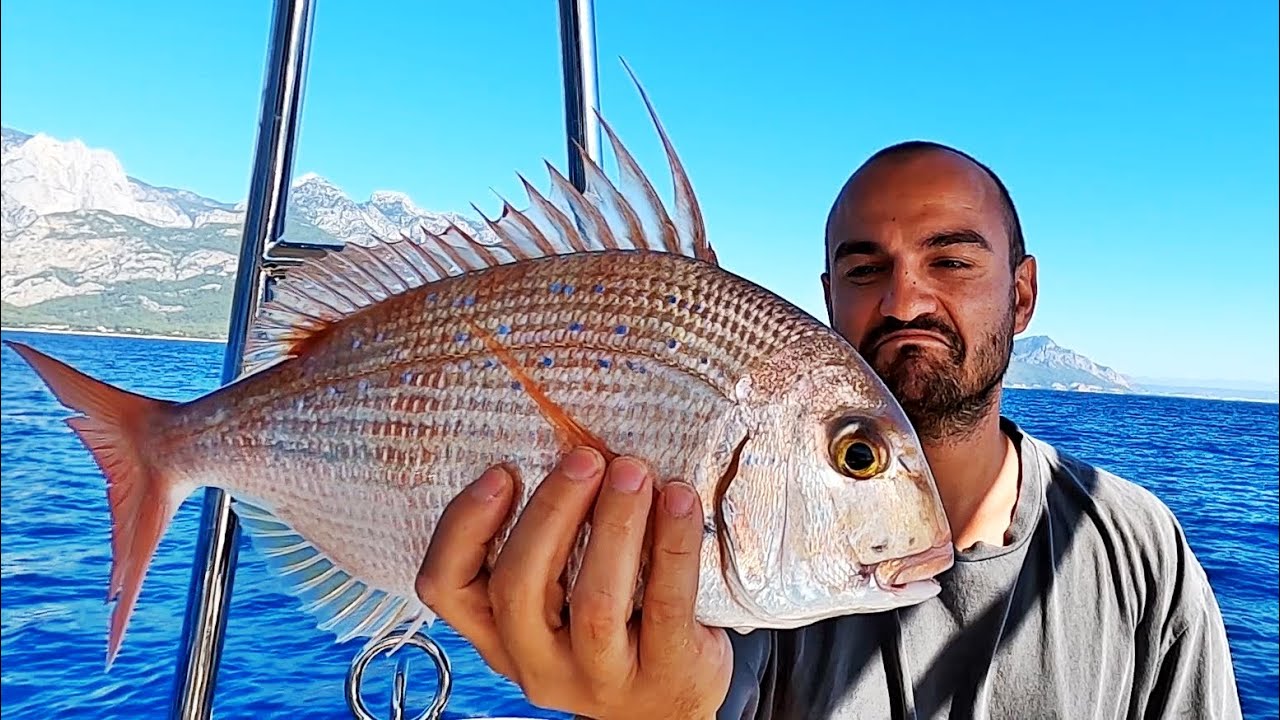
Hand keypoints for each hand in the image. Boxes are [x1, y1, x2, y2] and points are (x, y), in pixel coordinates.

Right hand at [415, 446, 732, 719]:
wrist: (671, 703)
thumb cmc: (611, 628)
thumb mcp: (558, 601)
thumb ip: (546, 547)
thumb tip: (561, 444)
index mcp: (498, 635)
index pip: (445, 588)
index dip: (463, 527)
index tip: (502, 473)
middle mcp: (536, 664)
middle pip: (518, 587)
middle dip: (551, 510)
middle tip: (586, 457)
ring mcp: (599, 679)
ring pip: (594, 604)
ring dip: (613, 524)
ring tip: (633, 471)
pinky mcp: (664, 675)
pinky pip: (667, 605)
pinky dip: (674, 544)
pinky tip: (679, 499)